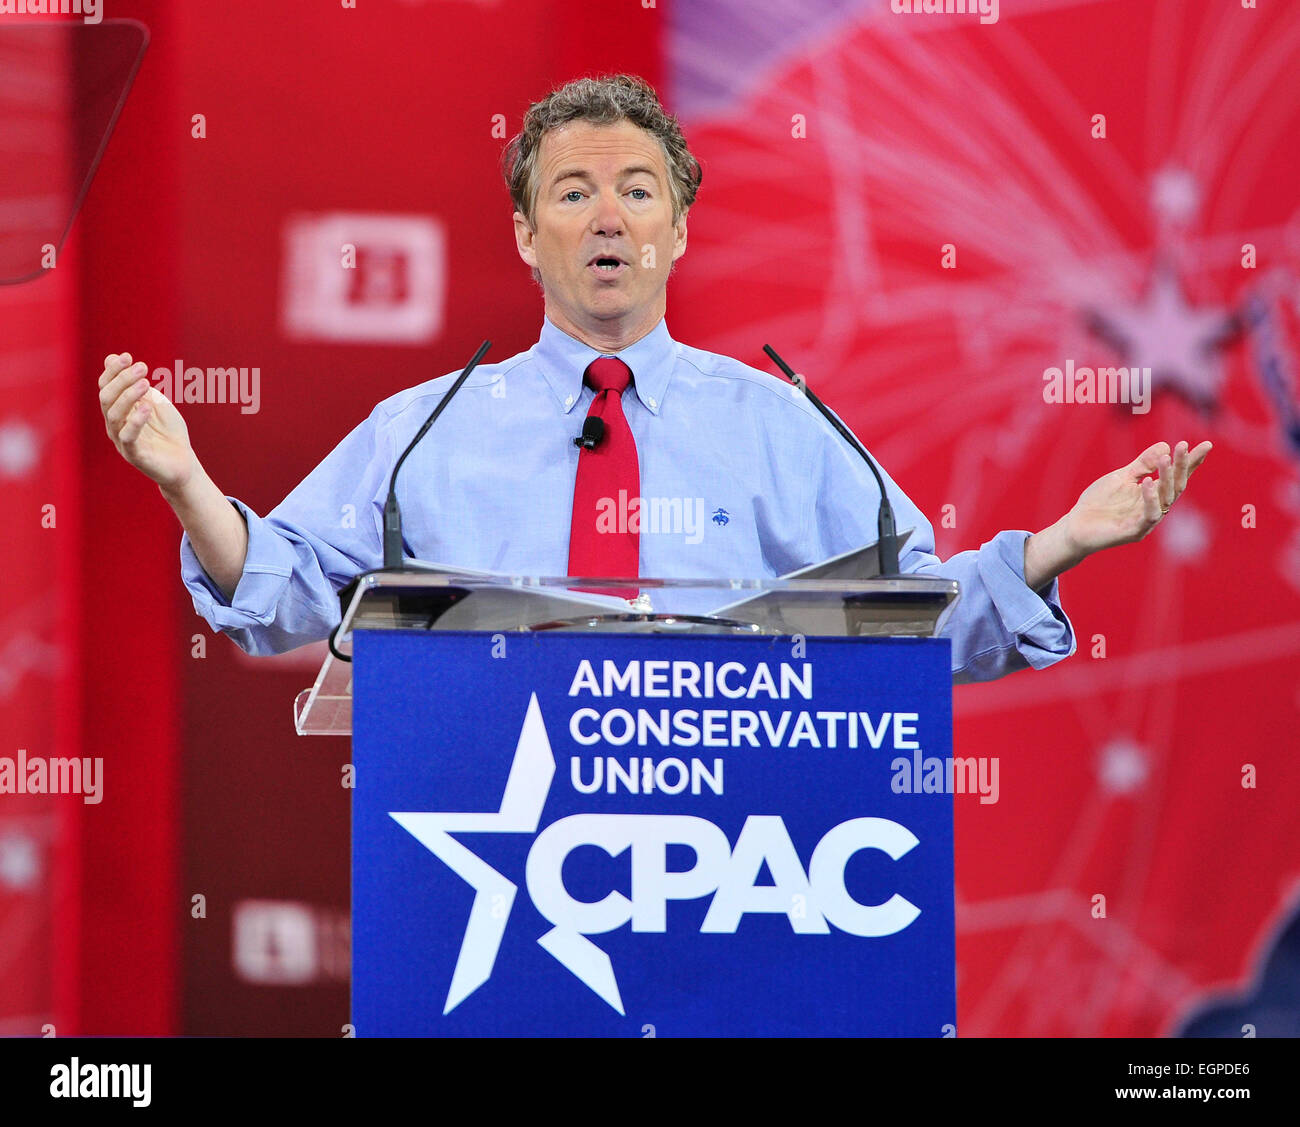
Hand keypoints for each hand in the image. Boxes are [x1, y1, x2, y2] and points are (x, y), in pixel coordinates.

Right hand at [99, 352, 199, 494]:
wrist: (184, 464)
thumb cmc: (169, 433)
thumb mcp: (155, 402)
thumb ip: (137, 383)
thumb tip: (113, 356)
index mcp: (118, 411)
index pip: (106, 387)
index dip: (113, 371)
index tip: (128, 356)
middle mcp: (114, 425)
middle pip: (107, 398)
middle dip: (122, 379)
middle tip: (142, 367)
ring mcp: (122, 441)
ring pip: (113, 415)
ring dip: (128, 395)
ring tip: (146, 382)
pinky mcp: (134, 455)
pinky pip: (127, 437)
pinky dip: (135, 420)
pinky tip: (147, 407)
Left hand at [1063, 439, 1211, 554]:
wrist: (1076, 526)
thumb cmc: (1099, 502)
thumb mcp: (1122, 477)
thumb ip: (1142, 464)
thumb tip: (1165, 445)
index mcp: (1154, 494)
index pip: (1176, 476)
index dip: (1191, 462)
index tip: (1206, 445)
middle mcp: (1155, 507)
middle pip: (1175, 485)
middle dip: (1181, 465)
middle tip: (1183, 445)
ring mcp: (1146, 521)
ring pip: (1165, 498)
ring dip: (1166, 477)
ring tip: (1166, 458)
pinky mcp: (1135, 531)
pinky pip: (1149, 515)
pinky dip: (1150, 499)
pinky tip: (1148, 483)